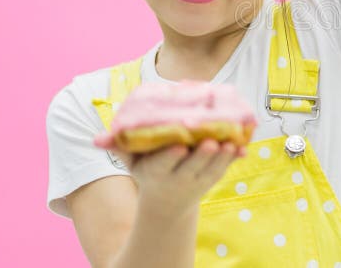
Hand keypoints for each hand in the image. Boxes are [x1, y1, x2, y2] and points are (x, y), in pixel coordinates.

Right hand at [111, 139, 245, 217]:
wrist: (166, 201)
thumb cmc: (147, 170)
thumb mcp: (131, 162)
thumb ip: (118, 147)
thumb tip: (97, 138)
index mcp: (154, 172)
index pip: (163, 165)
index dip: (171, 156)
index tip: (180, 146)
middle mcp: (177, 179)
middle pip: (192, 167)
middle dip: (202, 155)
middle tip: (211, 140)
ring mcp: (197, 181)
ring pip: (212, 169)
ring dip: (223, 156)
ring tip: (232, 142)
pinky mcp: (212, 179)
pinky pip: (225, 169)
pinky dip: (234, 158)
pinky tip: (243, 146)